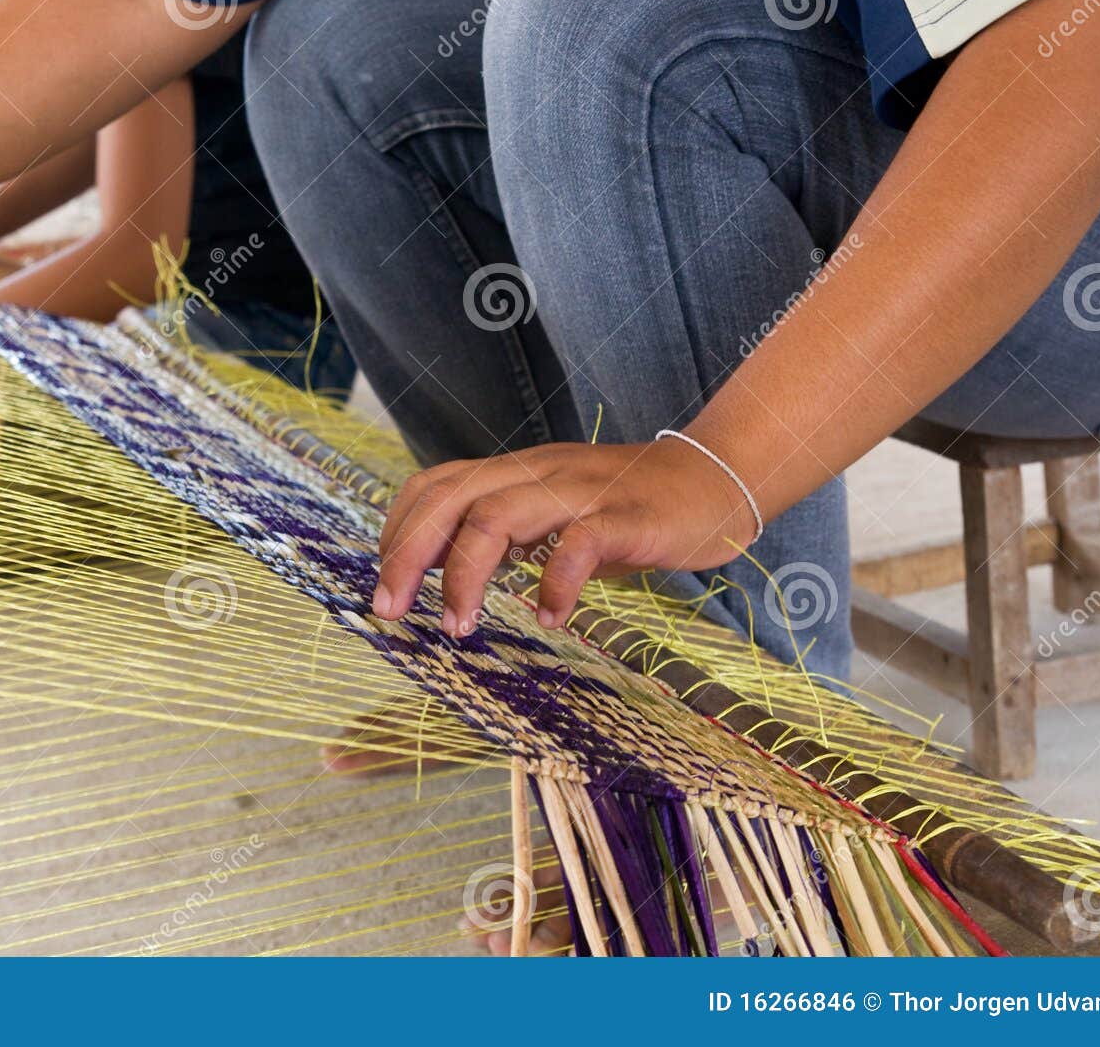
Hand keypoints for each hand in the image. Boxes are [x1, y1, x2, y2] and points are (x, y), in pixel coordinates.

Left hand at [372, 440, 757, 635]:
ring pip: (500, 515)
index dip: (399, 531)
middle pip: (452, 497)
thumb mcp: (550, 516)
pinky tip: (549, 618)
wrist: (712, 480)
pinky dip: (557, 583)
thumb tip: (439, 570)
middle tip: (390, 610)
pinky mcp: (627, 516)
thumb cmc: (624, 509)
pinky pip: (581, 543)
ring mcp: (581, 491)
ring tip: (458, 627)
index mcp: (514, 473)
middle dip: (409, 553)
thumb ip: (500, 534)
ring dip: (467, 574)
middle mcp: (538, 473)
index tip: (387, 585)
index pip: (435, 485)